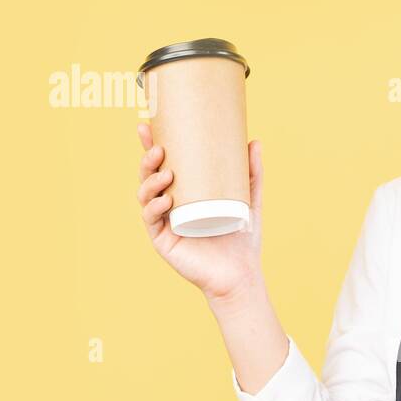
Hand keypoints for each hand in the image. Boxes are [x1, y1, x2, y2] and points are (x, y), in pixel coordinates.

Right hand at [135, 122, 263, 300]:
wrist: (240, 273)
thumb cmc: (242, 238)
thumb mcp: (249, 199)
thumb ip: (252, 173)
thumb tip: (254, 141)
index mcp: (184, 193)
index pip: (163, 165)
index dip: (151, 146)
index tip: (147, 126)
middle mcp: (169, 206)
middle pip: (148, 177)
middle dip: (147, 160)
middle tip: (158, 149)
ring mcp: (164, 223)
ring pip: (146, 196)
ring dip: (150, 181)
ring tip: (167, 173)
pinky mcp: (163, 241)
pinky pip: (151, 220)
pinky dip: (154, 208)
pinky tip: (165, 200)